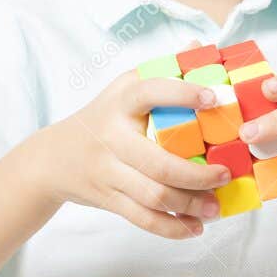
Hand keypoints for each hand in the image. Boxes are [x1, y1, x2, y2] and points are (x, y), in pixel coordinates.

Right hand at [30, 70, 232, 239]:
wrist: (53, 159)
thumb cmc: (103, 118)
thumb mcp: (122, 90)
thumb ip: (160, 72)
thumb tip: (196, 47)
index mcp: (120, 103)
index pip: (150, 92)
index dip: (181, 94)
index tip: (213, 98)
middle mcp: (111, 137)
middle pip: (157, 162)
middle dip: (196, 174)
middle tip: (224, 175)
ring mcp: (107, 171)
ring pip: (153, 195)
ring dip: (189, 205)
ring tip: (215, 206)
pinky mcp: (108, 199)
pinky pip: (142, 219)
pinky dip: (170, 228)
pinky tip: (194, 228)